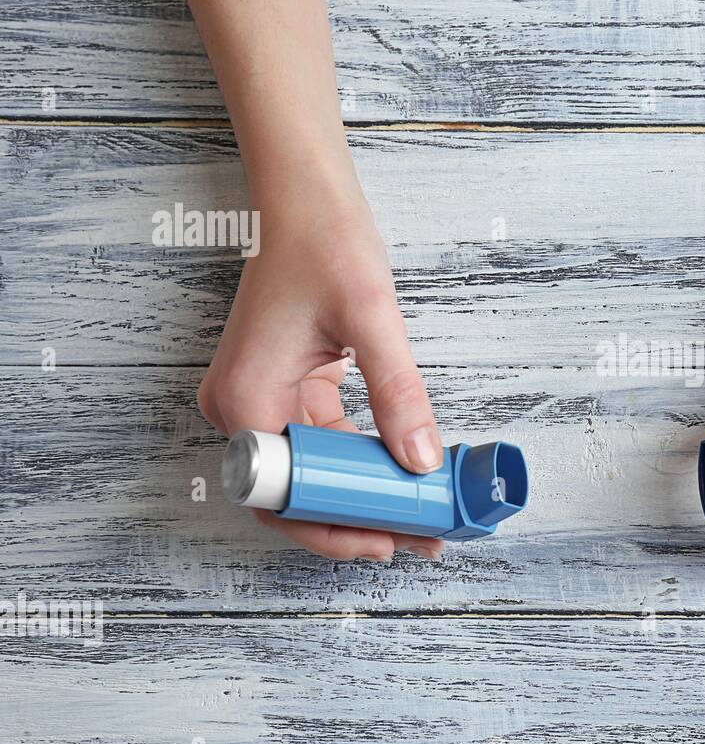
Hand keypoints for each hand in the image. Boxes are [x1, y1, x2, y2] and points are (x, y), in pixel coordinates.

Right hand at [198, 194, 444, 561]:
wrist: (307, 200)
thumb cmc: (325, 243)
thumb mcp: (372, 319)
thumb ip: (398, 393)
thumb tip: (422, 461)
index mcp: (246, 399)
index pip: (280, 499)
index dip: (332, 531)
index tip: (385, 543)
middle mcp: (242, 409)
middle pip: (295, 493)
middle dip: (357, 519)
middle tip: (420, 537)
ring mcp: (260, 402)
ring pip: (312, 473)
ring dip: (364, 493)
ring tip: (422, 514)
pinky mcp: (283, 392)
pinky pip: (321, 444)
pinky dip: (360, 461)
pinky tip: (401, 473)